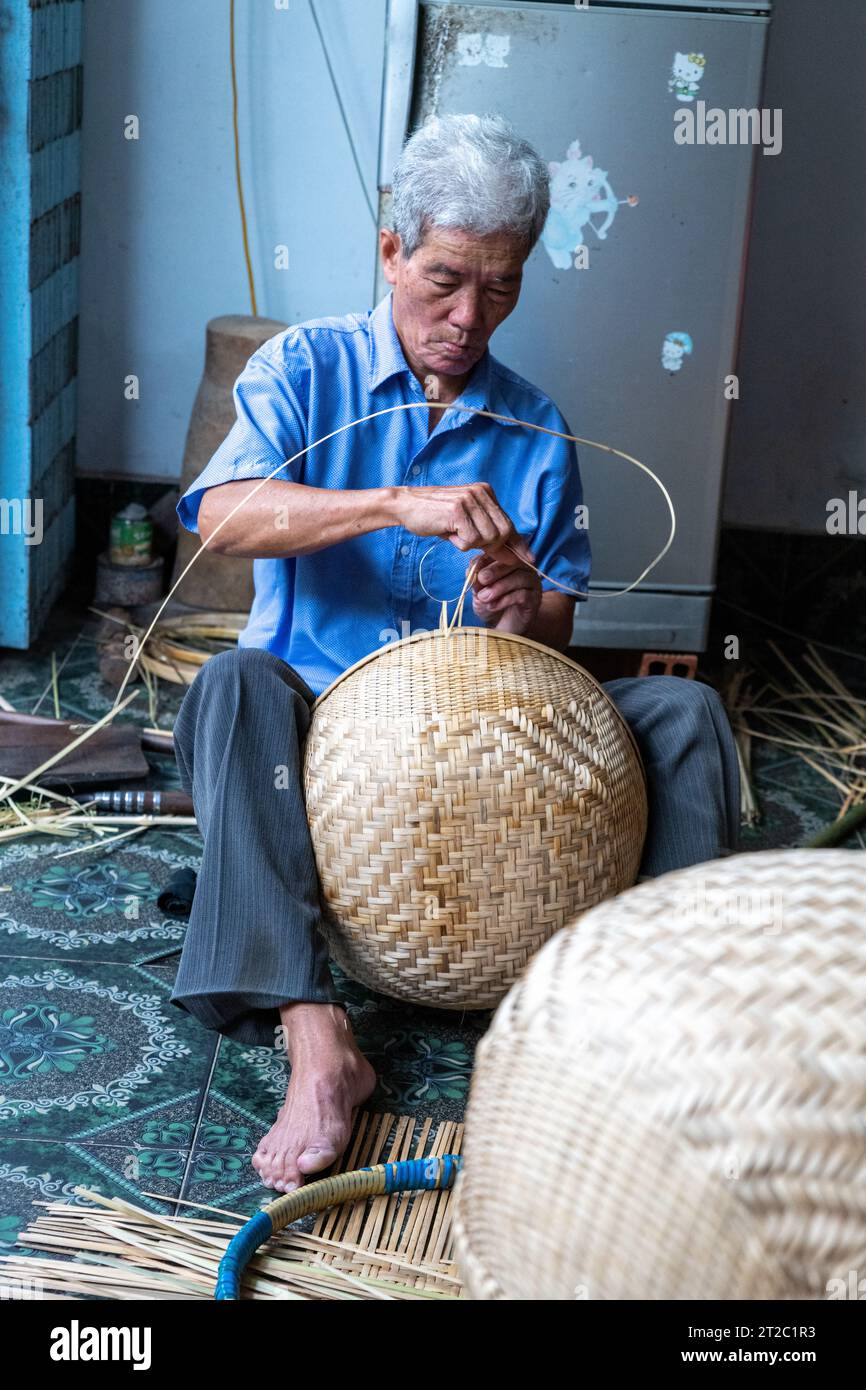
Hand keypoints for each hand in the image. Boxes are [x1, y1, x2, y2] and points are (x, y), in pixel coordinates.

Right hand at [395, 482, 528, 558]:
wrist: (406, 505)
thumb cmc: (435, 516)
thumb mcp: (465, 522)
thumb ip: (488, 534)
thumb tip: (512, 556)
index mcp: (486, 492)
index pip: (509, 522)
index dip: (519, 544)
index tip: (530, 559)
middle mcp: (481, 493)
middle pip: (503, 532)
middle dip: (491, 546)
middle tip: (468, 542)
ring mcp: (470, 500)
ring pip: (488, 538)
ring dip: (470, 543)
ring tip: (454, 533)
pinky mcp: (458, 511)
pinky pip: (470, 540)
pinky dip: (459, 543)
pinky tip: (447, 532)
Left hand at [471, 545, 541, 634]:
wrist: (501, 628)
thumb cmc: (490, 603)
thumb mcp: (479, 589)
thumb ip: (476, 577)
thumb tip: (472, 569)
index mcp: (512, 560)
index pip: (506, 550)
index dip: (491, 556)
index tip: (475, 569)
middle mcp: (526, 568)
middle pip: (515, 561)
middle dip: (495, 570)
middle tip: (481, 580)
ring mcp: (533, 583)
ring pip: (520, 577)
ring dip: (499, 587)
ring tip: (483, 597)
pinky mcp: (535, 600)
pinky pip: (523, 595)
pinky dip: (505, 600)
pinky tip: (492, 606)